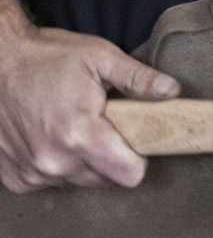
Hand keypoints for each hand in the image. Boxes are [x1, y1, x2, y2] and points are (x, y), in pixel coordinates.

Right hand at [0, 23, 179, 192]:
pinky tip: (46, 135)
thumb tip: (172, 90)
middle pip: (105, 179)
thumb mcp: (99, 57)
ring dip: (78, 160)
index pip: (130, 175)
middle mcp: (55, 162)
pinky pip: (48, 180)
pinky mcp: (15, 177)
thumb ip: (138, 78)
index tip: (130, 139)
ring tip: (67, 125)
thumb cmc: (46, 56)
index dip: (137, 158)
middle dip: (107, 155)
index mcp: (81, 135)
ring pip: (77, 180)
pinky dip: (52, 163)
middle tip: (96, 123)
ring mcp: (32, 172)